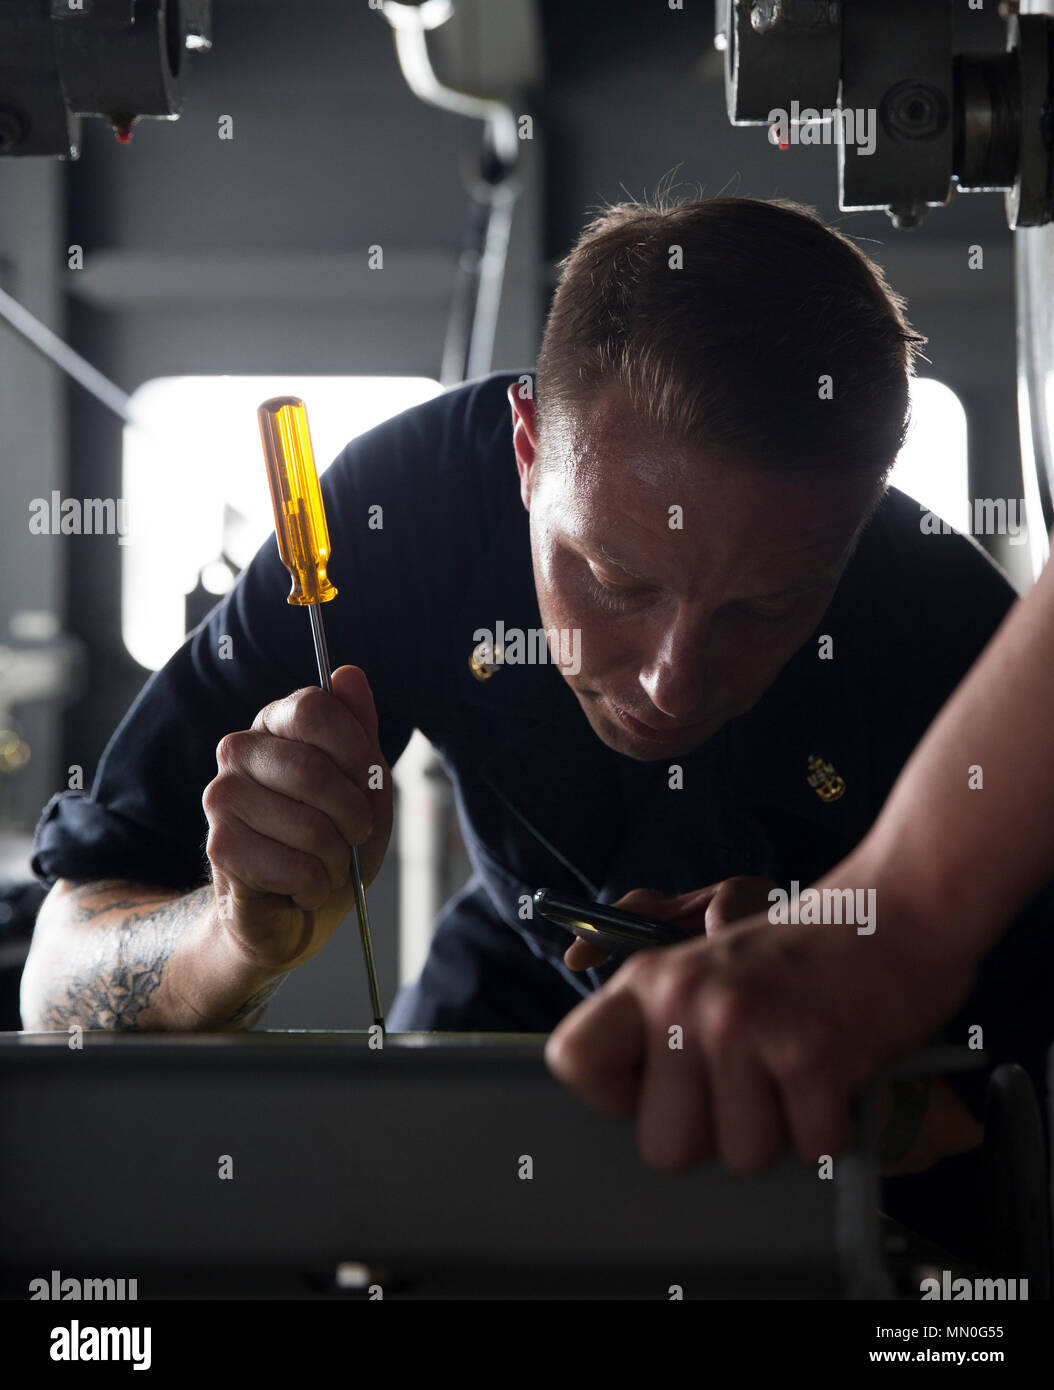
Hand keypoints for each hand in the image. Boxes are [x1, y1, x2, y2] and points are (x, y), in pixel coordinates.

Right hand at [202, 664, 392, 972]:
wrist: (293, 911)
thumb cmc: (332, 841)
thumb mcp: (363, 785)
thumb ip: (359, 730)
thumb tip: (349, 674)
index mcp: (276, 724)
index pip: (315, 710)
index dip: (356, 751)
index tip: (370, 784)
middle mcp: (240, 751)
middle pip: (313, 770)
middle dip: (354, 816)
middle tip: (354, 836)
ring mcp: (222, 798)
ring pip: (309, 826)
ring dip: (337, 859)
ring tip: (327, 865)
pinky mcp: (219, 847)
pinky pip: (294, 866)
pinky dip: (315, 886)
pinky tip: (302, 886)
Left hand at [546, 891, 976, 1174]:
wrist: (897, 909)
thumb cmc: (804, 954)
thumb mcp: (709, 962)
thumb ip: (655, 1011)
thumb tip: (593, 1024)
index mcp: (650, 979)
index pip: (572, 1061)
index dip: (617, 1097)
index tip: (664, 1086)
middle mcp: (683, 1000)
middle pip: (664, 1148)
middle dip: (719, 1134)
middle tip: (758, 1080)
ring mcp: (743, 1026)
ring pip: (743, 1157)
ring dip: (783, 1130)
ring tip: (801, 1066)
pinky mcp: (808, 1053)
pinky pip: (809, 1149)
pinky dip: (834, 1126)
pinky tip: (839, 1073)